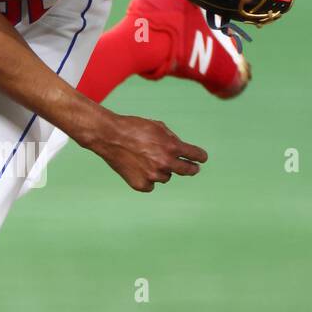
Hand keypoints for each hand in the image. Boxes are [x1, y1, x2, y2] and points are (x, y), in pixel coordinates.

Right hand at [82, 107, 207, 191]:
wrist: (109, 136)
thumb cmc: (133, 127)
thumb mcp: (158, 126)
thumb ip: (172, 139)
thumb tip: (183, 151)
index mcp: (172, 147)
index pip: (195, 155)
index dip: (200, 157)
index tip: (202, 159)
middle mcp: (165, 163)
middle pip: (188, 171)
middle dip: (192, 169)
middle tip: (193, 169)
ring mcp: (153, 176)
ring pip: (166, 177)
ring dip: (161, 170)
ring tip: (147, 159)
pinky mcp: (141, 185)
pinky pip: (151, 185)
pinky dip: (148, 179)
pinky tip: (138, 168)